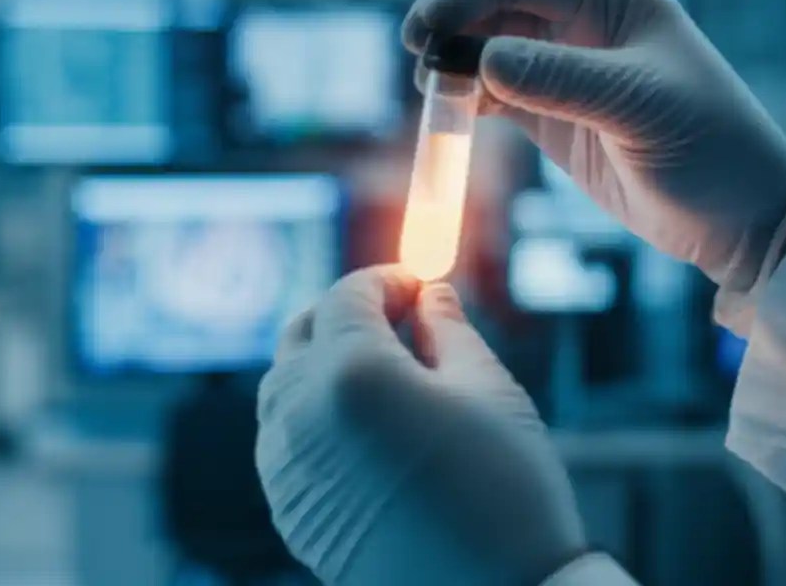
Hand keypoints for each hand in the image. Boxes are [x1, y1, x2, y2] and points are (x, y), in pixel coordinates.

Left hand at [256, 266, 584, 585]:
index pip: (348, 297)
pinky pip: (280, 437)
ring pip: (281, 383)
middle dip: (341, 312)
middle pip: (301, 332)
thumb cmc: (506, 491)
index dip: (383, 281)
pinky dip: (307, 412)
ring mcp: (284, 463)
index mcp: (352, 373)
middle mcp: (301, 412)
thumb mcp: (488, 391)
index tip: (415, 285)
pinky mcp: (286, 505)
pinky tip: (355, 423)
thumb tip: (427, 294)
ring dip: (319, 360)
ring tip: (377, 368)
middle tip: (390, 316)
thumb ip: (446, 330)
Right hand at [404, 0, 785, 323]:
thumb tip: (483, 60)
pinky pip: (490, 97)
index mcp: (613, 2)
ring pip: (485, 50)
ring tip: (426, 89)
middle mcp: (583, 28)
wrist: (734, 220)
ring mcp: (562, 73)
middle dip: (448, 21)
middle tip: (413, 51)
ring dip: (450, 64)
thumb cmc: (709, 152)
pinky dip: (462, 102)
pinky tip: (445, 115)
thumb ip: (561, 80)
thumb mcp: (638, 108)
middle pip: (494, 6)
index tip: (426, 25)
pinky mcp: (549, 117)